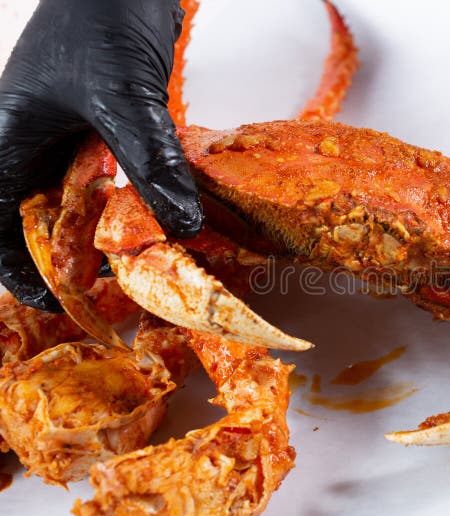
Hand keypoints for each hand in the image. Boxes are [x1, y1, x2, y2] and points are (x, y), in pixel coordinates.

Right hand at [0, 0, 202, 311]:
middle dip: (66, 257)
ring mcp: (61, 133)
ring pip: (73, 199)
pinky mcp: (95, 125)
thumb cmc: (100, 23)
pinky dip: (124, 199)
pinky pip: (104, 175)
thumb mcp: (124, 101)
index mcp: (5, 140)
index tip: (55, 301)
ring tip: (134, 262)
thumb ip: (149, 163)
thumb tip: (180, 226)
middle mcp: (27, 142)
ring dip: (100, 230)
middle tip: (108, 288)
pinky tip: (154, 216)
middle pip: (35, 218)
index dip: (17, 269)